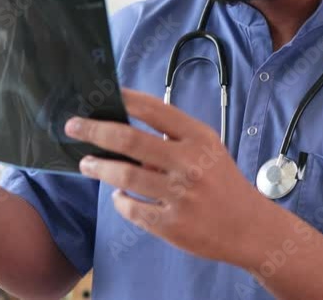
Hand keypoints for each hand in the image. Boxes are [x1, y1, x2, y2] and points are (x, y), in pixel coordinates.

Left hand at [64, 88, 269, 264]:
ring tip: (86, 163)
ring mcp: (180, 195)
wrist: (249, 227)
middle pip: (129, 139)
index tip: (101, 96)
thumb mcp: (208, 149)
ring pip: (123, 175)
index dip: (124, 100)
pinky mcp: (171, 224)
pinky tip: (118, 195)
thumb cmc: (222, 182)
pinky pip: (131, 208)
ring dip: (98, 167)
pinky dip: (119, 200)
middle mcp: (189, 163)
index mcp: (199, 138)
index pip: (154, 110)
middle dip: (94, 130)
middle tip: (73, 127)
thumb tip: (125, 126)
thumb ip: (172, 137)